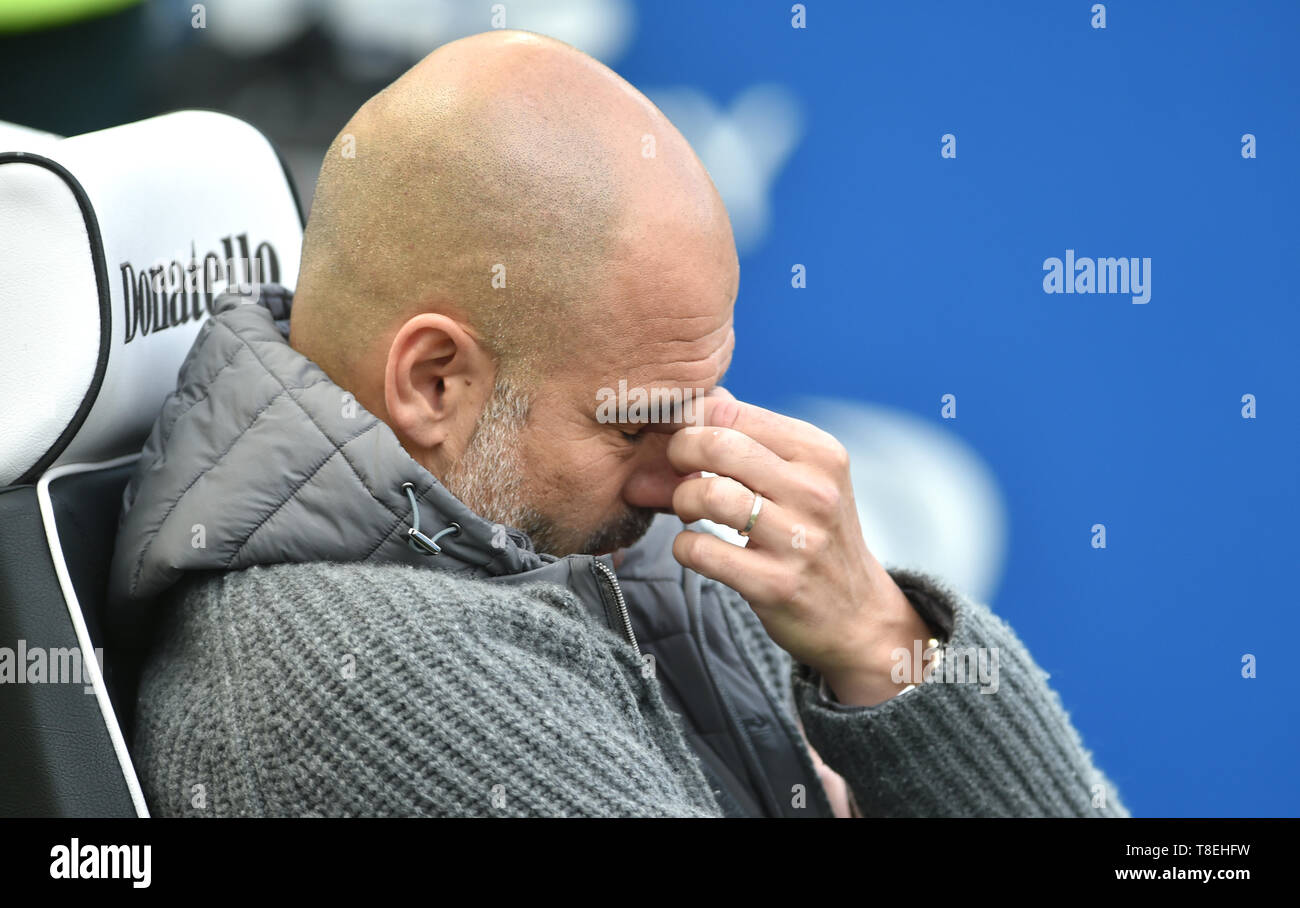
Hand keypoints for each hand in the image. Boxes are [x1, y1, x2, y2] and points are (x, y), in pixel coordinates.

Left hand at [650, 388, 931, 706]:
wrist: (857, 614)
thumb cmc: (815, 534)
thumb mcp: (805, 477)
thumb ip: (754, 437)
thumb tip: (700, 399)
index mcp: (820, 453)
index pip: (733, 410)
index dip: (690, 421)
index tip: (683, 440)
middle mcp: (815, 491)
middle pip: (717, 445)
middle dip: (680, 453)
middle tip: (679, 471)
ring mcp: (798, 539)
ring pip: (708, 495)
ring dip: (682, 501)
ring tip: (690, 510)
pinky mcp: (776, 584)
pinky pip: (701, 551)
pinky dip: (684, 547)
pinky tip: (696, 548)